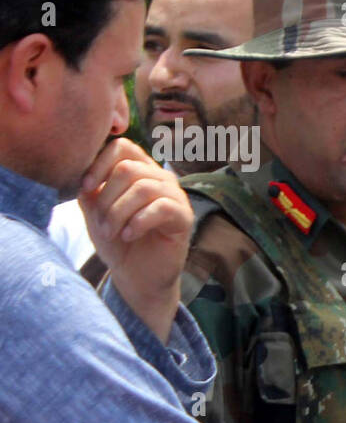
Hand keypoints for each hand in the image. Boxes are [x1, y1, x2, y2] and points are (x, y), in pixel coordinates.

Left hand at [79, 138, 192, 341]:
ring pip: (143, 188)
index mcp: (140, 170)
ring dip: (118, 213)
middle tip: (101, 223)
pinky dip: (137, 222)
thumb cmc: (116, 241)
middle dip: (107, 198)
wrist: (136, 275)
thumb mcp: (95, 211)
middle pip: (128, 169)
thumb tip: (84, 173)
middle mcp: (160, 178)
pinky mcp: (184, 217)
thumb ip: (90, 189)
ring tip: (111, 232)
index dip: (100, 163)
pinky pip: (161, 207)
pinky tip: (128, 235)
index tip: (84, 188)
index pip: (123, 147)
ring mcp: (175, 196)